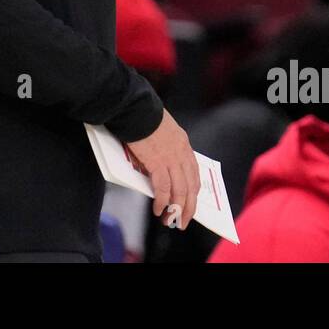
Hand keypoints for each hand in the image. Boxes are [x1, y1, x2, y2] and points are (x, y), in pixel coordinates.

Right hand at [124, 109, 199, 231]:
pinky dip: (161, 201)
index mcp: (183, 144)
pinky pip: (163, 188)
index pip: (194, 174)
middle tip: (183, 221)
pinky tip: (158, 210)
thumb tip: (156, 169)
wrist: (134, 108)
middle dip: (188, 207)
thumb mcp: (161, 131)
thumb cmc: (142, 116)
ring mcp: (171, 158)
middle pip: (190, 186)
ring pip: (179, 190)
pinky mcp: (157, 162)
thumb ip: (164, 148)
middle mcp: (181, 153)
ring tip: (170, 221)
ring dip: (176, 209)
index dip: (193, 192)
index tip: (190, 203)